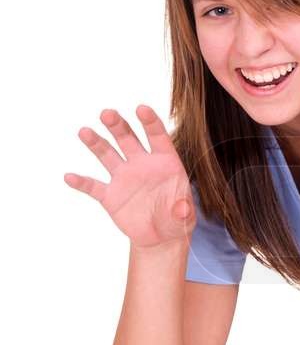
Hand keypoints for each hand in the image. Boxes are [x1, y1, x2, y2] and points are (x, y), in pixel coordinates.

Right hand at [63, 106, 195, 248]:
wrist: (160, 236)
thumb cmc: (177, 220)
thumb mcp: (184, 216)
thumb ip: (183, 210)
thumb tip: (181, 210)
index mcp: (164, 162)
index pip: (157, 137)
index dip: (150, 122)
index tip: (141, 108)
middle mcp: (141, 165)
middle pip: (127, 139)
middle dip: (118, 125)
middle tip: (107, 113)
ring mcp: (124, 178)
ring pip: (107, 155)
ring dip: (96, 143)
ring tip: (85, 131)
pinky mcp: (110, 195)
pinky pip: (93, 186)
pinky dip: (81, 182)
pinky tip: (69, 177)